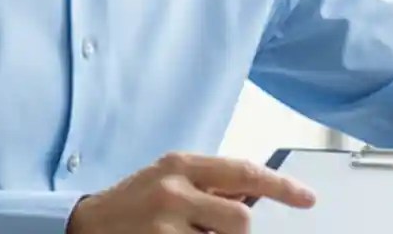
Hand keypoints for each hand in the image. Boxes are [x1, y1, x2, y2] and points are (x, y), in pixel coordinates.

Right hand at [66, 152, 316, 233]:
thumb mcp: (171, 178)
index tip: (308, 199)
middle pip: (241, 221)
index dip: (282, 187)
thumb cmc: (134, 201)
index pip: (246, 172)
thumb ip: (211, 184)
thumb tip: (257, 196)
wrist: (84, 224)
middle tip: (210, 231)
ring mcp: (164, 226)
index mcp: (182, 164)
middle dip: (236, 233)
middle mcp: (174, 191)